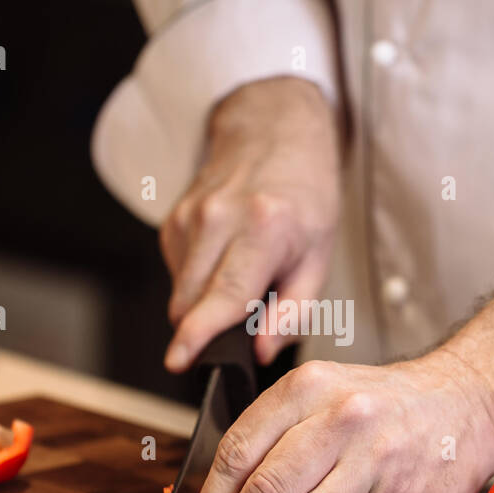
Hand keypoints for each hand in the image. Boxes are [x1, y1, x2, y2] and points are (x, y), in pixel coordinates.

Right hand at [160, 76, 340, 371]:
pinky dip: (199, 279)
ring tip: (243, 274)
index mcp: (264, 228)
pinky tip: (225, 257)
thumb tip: (262, 351)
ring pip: (181, 291)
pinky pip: (178, 273)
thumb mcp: (321, 256)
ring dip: (206, 302)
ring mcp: (190, 215)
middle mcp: (219, 218)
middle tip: (245, 320)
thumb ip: (294, 311)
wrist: (275, 132)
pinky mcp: (173, 219)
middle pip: (191, 301)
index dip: (199, 333)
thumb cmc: (305, 196)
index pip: (225, 293)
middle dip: (207, 328)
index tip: (179, 360)